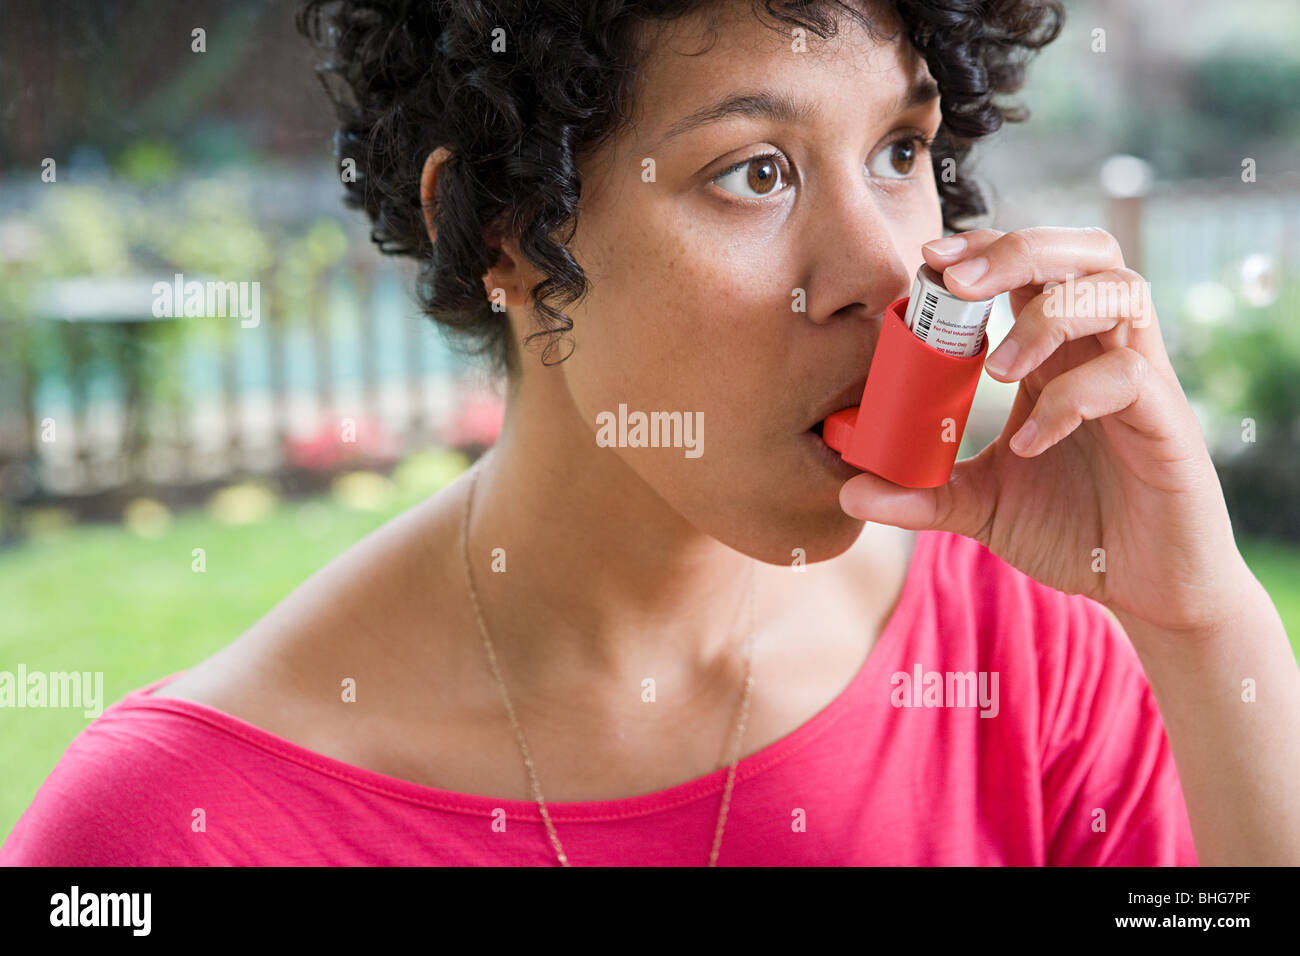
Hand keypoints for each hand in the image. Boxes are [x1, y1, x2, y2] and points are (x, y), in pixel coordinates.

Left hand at [839, 226, 1255, 638]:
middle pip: (1083, 252)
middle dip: (1019, 250)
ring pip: (1120, 290)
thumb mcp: (980, 507)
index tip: (929, 259)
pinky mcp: (1168, 422)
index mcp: (1055, 356)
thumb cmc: (1072, 530)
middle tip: (959, 284)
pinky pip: (1129, 376)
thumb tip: (849, 492)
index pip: (1031, 269)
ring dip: (1049, 315)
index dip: (986, 248)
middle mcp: (1100, 352)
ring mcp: (1140, 381)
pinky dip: (1072, 397)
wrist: (1142, 587)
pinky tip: (1031, 442)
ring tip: (997, 370)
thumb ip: (920, 493)